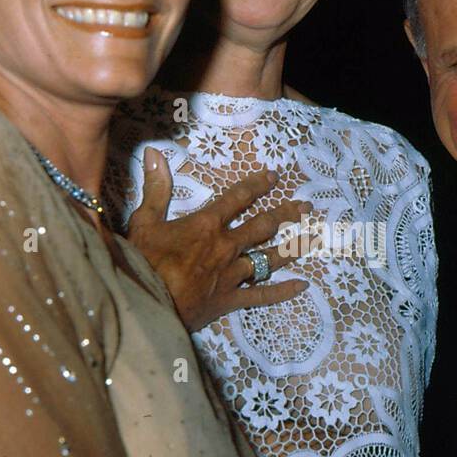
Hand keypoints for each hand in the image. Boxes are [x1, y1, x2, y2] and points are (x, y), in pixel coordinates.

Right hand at [126, 149, 313, 332]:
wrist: (145, 303)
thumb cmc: (142, 261)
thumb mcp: (144, 221)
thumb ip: (155, 188)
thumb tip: (155, 153)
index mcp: (207, 225)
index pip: (238, 198)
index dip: (257, 185)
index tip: (275, 177)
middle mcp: (226, 246)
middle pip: (263, 226)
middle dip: (286, 214)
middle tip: (306, 206)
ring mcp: (232, 274)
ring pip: (270, 259)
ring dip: (293, 247)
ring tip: (313, 239)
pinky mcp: (230, 300)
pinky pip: (262, 295)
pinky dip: (283, 292)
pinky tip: (302, 286)